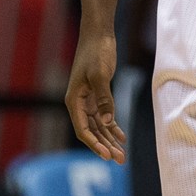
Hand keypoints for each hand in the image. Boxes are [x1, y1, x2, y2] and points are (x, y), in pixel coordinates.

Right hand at [65, 30, 126, 163]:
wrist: (98, 35)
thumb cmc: (97, 52)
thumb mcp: (101, 75)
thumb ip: (104, 98)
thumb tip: (106, 121)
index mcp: (74, 101)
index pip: (83, 129)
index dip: (94, 144)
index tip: (106, 155)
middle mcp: (79, 104)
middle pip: (91, 132)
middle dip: (104, 146)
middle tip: (119, 160)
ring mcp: (88, 100)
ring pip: (98, 126)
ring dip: (109, 140)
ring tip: (121, 155)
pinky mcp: (98, 95)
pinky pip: (104, 116)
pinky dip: (112, 126)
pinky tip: (122, 137)